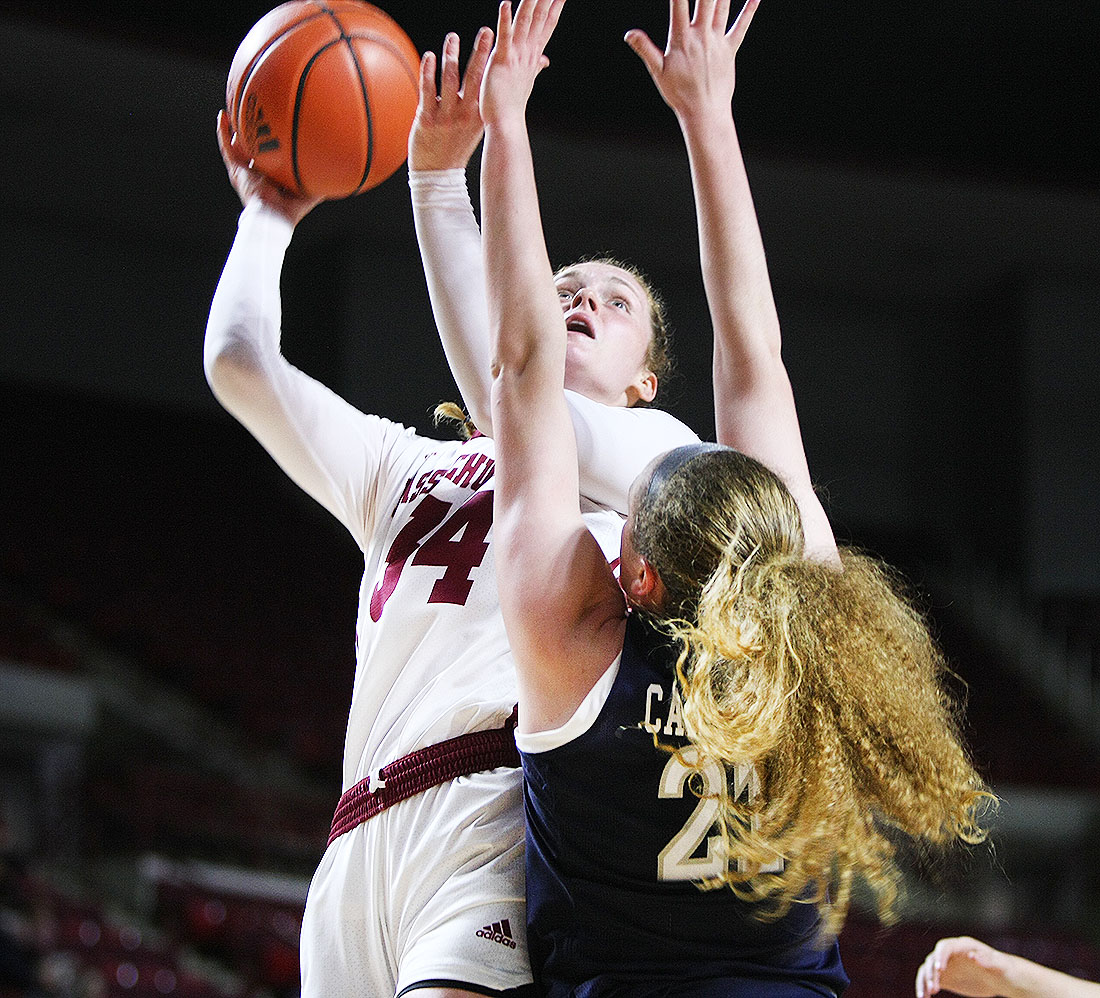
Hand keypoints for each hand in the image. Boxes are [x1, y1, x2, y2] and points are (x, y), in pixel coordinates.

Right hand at [216, 110, 320, 225]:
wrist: (273, 218)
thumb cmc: (290, 211)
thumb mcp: (309, 192)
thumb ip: (321, 182)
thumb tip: (340, 173)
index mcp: (272, 178)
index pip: (270, 158)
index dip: (271, 145)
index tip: (274, 130)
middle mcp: (256, 173)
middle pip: (252, 149)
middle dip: (252, 134)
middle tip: (255, 116)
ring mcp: (244, 172)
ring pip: (236, 146)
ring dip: (234, 129)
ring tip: (233, 111)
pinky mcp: (236, 171)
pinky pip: (227, 149)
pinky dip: (223, 133)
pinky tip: (222, 116)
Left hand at [409, 27, 493, 171]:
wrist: (438, 173)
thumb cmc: (457, 145)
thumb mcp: (477, 126)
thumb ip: (485, 104)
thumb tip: (493, 94)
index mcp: (479, 115)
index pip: (488, 83)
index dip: (493, 61)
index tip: (501, 41)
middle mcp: (465, 114)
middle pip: (474, 78)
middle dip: (480, 53)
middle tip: (486, 32)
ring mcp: (446, 117)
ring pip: (450, 81)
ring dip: (452, 56)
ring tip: (453, 37)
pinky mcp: (427, 119)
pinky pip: (427, 91)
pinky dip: (428, 72)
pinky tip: (430, 56)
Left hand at [479, 0, 565, 127]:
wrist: (505, 124)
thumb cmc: (512, 104)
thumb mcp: (526, 80)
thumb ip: (535, 66)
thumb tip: (545, 61)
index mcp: (532, 55)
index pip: (547, 25)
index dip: (555, 7)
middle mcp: (527, 53)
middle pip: (540, 19)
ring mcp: (516, 56)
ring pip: (525, 23)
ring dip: (531, 2)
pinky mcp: (501, 61)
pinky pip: (504, 38)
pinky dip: (505, 20)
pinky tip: (506, 4)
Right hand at [625, 0, 759, 122]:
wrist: (704, 112)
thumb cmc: (679, 94)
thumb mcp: (658, 71)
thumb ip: (645, 49)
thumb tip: (629, 34)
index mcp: (682, 39)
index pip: (679, 4)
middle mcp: (701, 35)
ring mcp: (717, 41)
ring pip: (722, 6)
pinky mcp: (730, 49)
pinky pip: (742, 25)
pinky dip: (749, 9)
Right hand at [916, 937, 1016, 997]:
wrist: (999, 978)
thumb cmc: (1002, 969)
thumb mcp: (998, 966)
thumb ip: (987, 960)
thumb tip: (973, 956)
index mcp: (962, 946)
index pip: (945, 947)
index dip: (940, 956)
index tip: (939, 969)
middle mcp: (949, 953)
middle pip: (933, 959)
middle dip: (931, 972)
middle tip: (933, 987)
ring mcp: (945, 965)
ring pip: (927, 970)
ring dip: (924, 982)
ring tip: (925, 996)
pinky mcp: (944, 977)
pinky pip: (929, 981)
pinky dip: (924, 989)